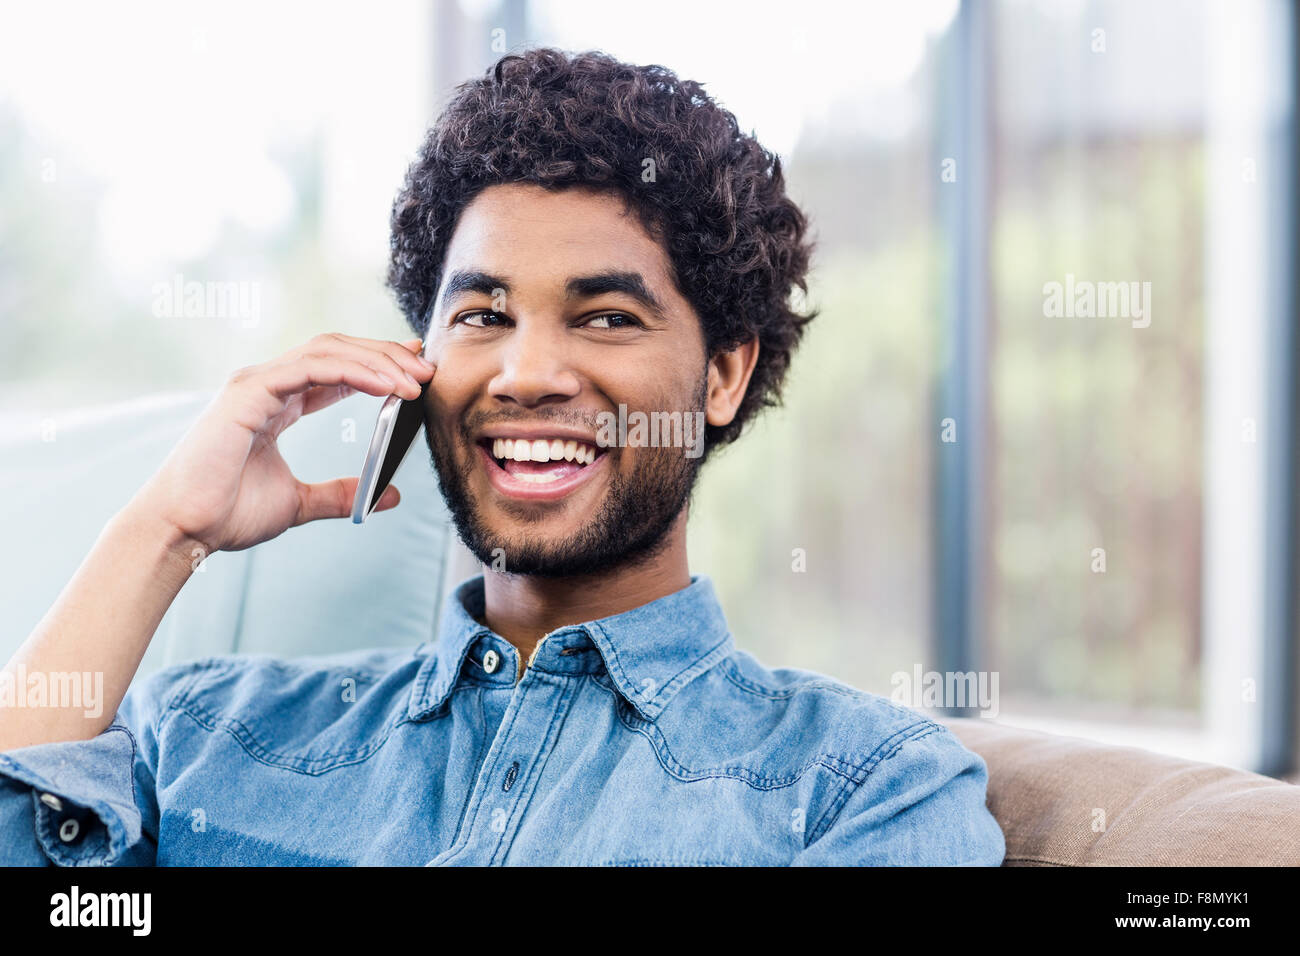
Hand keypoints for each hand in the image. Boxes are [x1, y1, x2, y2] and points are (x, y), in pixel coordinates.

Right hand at [133, 332, 433, 554]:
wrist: (183, 529)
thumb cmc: (227, 514)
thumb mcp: (300, 503)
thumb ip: (341, 494)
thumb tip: (391, 495)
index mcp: (276, 403)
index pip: (335, 369)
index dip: (376, 364)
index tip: (416, 370)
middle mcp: (266, 384)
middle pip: (337, 351)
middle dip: (385, 356)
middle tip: (427, 371)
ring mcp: (255, 383)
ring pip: (328, 352)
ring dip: (376, 361)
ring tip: (415, 381)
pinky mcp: (249, 392)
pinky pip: (310, 369)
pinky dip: (352, 371)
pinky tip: (384, 385)